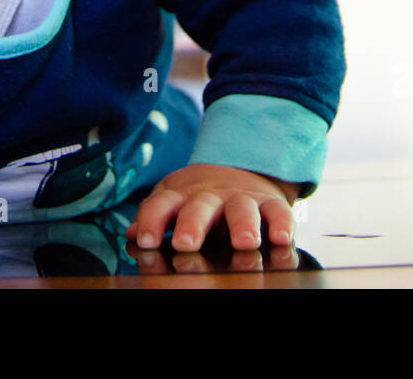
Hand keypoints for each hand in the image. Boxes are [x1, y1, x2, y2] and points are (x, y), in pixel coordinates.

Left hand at [125, 163, 299, 252]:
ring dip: (243, 224)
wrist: (240, 170)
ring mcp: (242, 198)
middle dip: (193, 224)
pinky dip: (281, 224)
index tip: (146, 240)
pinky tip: (280, 238)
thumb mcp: (174, 202)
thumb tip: (130, 235)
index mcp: (182, 196)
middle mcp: (211, 196)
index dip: (152, 220)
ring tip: (243, 243)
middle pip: (200, 206)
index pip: (161, 204)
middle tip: (186, 243)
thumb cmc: (199, 199)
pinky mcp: (270, 204)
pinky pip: (278, 212)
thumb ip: (155, 218)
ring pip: (242, 208)